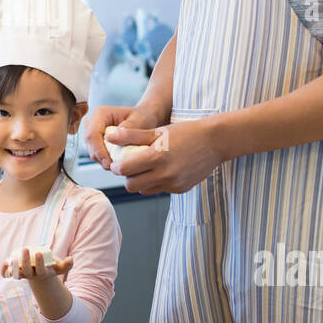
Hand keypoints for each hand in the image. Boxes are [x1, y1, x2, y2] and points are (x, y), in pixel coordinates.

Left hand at [1, 248, 74, 281]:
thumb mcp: (61, 267)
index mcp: (42, 274)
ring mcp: (22, 274)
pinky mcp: (15, 272)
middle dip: (25, 261)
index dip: (39, 263)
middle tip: (26, 249)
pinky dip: (4, 270)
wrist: (41, 273)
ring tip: (13, 258)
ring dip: (13, 267)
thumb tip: (70, 259)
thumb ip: (68, 265)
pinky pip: (7, 274)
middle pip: (27, 272)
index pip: (40, 270)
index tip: (39, 253)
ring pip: (16, 274)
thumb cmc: (51, 267)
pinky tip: (5, 262)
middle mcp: (31, 275)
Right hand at [81, 104, 162, 168]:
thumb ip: (128, 129)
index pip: (92, 134)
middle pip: (90, 144)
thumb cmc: (142, 117)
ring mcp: (92, 131)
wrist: (143, 117)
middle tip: (115, 168)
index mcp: (100, 113)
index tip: (110, 163)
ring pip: (92, 150)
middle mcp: (92, 121)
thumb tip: (112, 138)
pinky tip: (116, 161)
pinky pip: (96, 153)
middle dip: (101, 158)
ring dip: (103, 160)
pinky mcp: (95, 140)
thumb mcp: (139, 121)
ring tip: (118, 165)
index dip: (99, 151)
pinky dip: (105, 160)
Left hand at [109, 117, 224, 194]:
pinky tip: (162, 170)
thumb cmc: (184, 132)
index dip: (118, 166)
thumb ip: (132, 136)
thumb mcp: (157, 131)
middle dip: (127, 177)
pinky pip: (160, 190)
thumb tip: (108, 137)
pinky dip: (156, 182)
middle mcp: (165, 174)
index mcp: (156, 157)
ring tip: (146, 168)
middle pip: (131, 186)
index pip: (125, 170)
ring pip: (144, 190)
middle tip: (130, 166)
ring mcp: (174, 184)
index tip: (119, 161)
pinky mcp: (181, 189)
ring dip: (141, 181)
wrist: (214, 142)